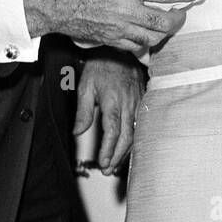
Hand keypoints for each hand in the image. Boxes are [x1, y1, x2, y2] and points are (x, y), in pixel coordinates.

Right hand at [24, 0, 197, 55]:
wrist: (52, 4)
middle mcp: (125, 10)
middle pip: (163, 21)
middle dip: (179, 19)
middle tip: (183, 13)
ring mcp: (118, 28)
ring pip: (152, 37)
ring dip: (165, 32)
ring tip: (168, 24)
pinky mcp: (110, 40)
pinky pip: (136, 46)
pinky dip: (147, 42)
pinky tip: (150, 35)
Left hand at [74, 50, 143, 174]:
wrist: (120, 52)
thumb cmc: (101, 67)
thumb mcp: (85, 87)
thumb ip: (84, 111)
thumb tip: (78, 132)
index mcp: (113, 103)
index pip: (112, 133)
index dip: (108, 150)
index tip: (102, 162)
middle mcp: (128, 105)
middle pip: (126, 138)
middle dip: (117, 156)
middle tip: (108, 169)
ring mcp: (138, 104)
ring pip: (136, 133)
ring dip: (126, 151)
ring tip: (117, 163)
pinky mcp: (143, 102)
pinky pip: (141, 124)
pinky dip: (135, 139)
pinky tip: (130, 146)